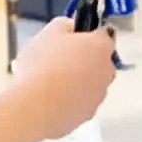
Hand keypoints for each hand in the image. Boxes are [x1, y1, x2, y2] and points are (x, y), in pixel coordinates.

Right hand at [11, 18, 117, 139]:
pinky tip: (51, 100)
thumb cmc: (42, 64)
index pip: (102, 34)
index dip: (86, 34)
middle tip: (58, 60)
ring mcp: (99, 96)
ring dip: (78, 81)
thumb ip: (65, 24)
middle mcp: (107, 71)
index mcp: (101, 46)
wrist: (34, 108)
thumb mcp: (49, 32)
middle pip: (99, 61)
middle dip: (84, 60)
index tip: (70, 38)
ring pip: (91, 84)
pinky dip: (71, 101)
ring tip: (51, 83)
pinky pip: (81, 103)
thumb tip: (72, 26)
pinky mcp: (87, 116)